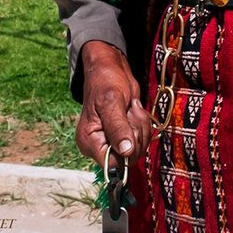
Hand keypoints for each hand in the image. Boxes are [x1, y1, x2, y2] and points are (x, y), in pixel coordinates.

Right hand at [76, 41, 149, 163]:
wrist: (111, 69)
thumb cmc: (106, 81)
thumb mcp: (111, 102)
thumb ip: (118, 127)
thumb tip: (125, 152)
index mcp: (90, 141)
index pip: (111, 164)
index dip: (126, 150)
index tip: (129, 129)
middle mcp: (100, 145)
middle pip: (129, 157)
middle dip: (136, 132)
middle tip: (129, 111)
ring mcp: (114, 140)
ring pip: (139, 147)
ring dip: (141, 125)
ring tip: (131, 107)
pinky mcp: (125, 134)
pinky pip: (143, 138)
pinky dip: (143, 122)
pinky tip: (134, 109)